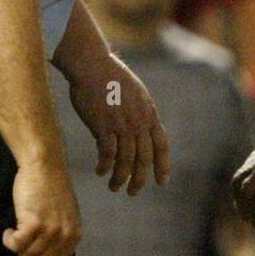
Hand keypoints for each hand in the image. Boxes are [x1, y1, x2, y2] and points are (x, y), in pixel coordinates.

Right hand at [2, 162, 81, 255]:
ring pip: (26, 255)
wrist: (45, 165)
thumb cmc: (51, 186)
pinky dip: (8, 240)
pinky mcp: (33, 223)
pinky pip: (15, 244)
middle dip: (27, 254)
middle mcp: (65, 236)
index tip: (31, 253)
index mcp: (74, 235)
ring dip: (17, 246)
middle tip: (21, 240)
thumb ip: (61, 234)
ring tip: (15, 232)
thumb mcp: (65, 215)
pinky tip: (9, 231)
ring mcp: (50, 230)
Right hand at [65, 52, 169, 194]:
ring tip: (114, 187)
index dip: (163, 165)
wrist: (91, 64)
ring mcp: (121, 123)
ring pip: (125, 160)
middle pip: (144, 158)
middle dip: (140, 179)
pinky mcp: (103, 125)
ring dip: (120, 178)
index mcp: (148, 112)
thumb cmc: (109, 76)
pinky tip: (100, 171)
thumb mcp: (134, 93)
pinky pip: (107, 154)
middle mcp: (138, 120)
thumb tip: (136, 133)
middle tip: (132, 192)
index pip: (161, 144)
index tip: (162, 182)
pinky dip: (105, 166)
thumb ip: (138, 113)